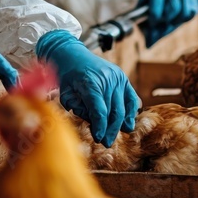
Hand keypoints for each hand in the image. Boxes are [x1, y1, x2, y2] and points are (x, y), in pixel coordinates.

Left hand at [35, 29, 139, 146]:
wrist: (73, 54)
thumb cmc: (67, 77)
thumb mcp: (66, 94)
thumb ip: (79, 109)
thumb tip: (95, 122)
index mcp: (90, 83)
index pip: (99, 110)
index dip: (100, 126)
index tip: (98, 138)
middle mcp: (107, 79)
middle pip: (113, 111)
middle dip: (109, 129)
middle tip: (106, 142)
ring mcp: (117, 77)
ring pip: (122, 107)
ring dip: (119, 125)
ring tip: (113, 136)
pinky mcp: (122, 78)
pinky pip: (130, 98)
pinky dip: (130, 112)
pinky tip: (127, 125)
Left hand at [137, 0, 197, 47]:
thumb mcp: (145, 1)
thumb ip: (146, 22)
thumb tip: (148, 44)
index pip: (156, 10)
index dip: (154, 21)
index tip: (152, 22)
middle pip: (173, 10)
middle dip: (167, 20)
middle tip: (161, 21)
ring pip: (185, 12)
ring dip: (176, 20)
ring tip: (169, 20)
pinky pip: (192, 13)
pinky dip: (184, 18)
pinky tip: (177, 17)